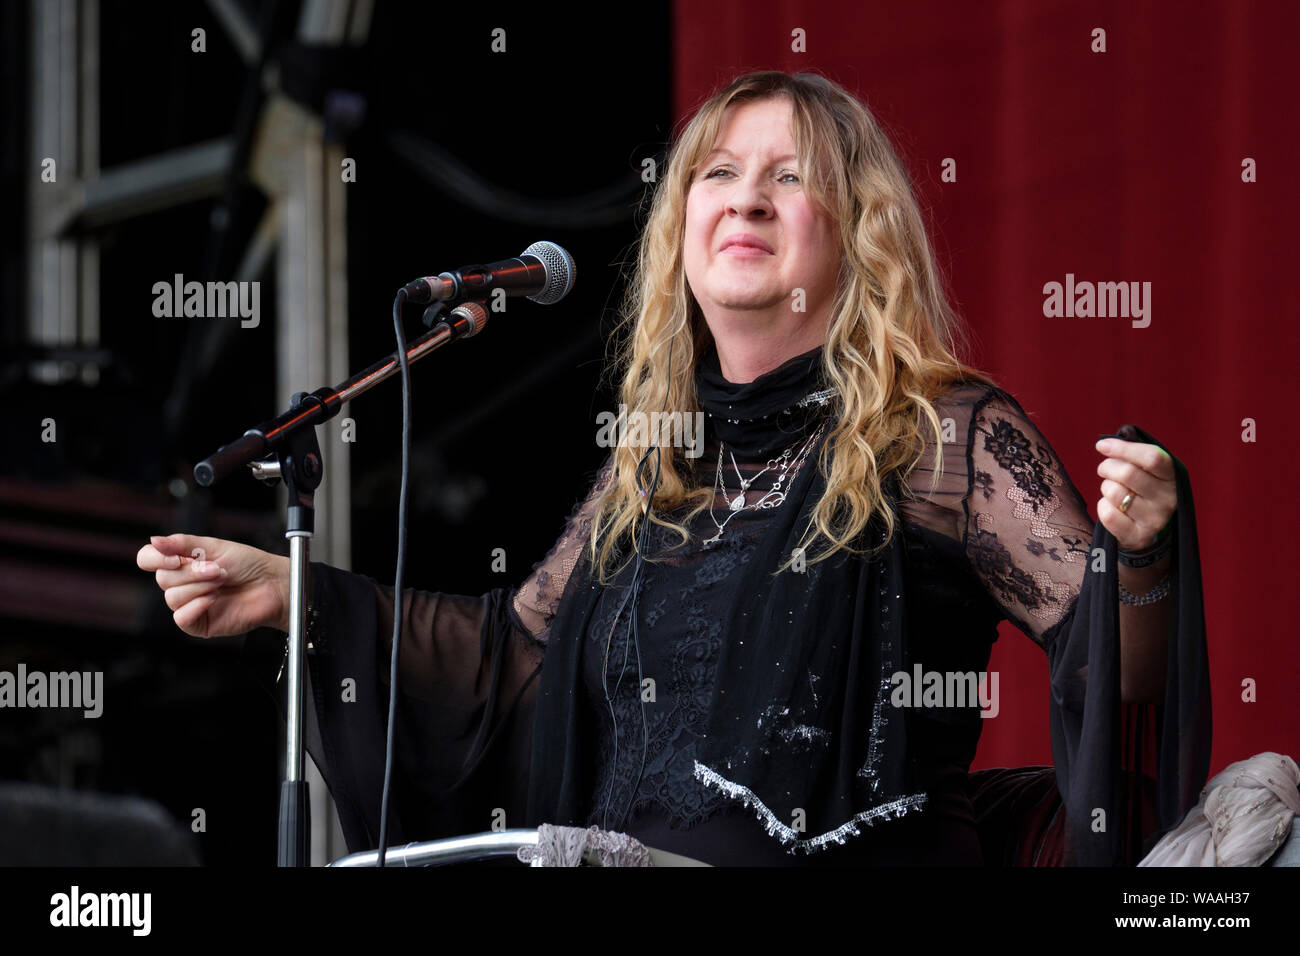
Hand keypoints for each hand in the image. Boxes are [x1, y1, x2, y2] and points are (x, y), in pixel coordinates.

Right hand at [136, 533, 289, 636]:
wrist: (271, 585)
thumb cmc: (248, 565)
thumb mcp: (215, 546)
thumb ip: (183, 543)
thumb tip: (154, 540)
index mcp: (182, 561)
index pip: (148, 558)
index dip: (155, 558)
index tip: (175, 558)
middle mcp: (182, 583)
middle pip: (163, 578)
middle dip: (193, 572)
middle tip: (218, 570)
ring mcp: (189, 603)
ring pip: (172, 597)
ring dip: (200, 587)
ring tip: (222, 583)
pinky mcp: (197, 622)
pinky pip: (181, 618)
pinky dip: (197, 606)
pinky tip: (215, 599)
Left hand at [1094, 437, 1176, 551]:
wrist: (1145, 530)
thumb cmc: (1141, 490)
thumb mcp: (1145, 471)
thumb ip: (1133, 454)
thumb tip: (1107, 443)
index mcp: (1173, 478)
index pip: (1152, 457)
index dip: (1123, 448)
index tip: (1102, 446)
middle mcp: (1168, 499)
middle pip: (1128, 473)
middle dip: (1107, 467)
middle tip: (1104, 470)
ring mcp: (1155, 520)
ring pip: (1114, 493)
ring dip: (1105, 488)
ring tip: (1112, 491)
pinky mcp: (1138, 536)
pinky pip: (1108, 515)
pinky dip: (1102, 507)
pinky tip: (1112, 508)